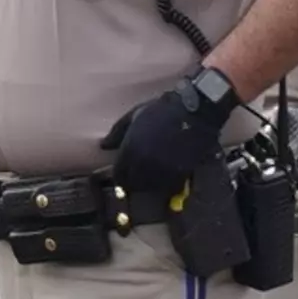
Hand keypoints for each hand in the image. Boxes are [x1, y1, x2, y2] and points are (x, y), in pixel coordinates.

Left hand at [101, 77, 234, 192]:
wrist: (193, 112)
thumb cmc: (161, 111)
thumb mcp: (134, 116)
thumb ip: (117, 133)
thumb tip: (103, 146)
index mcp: (130, 149)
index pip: (119, 174)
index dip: (121, 174)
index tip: (125, 172)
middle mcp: (143, 163)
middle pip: (133, 184)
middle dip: (133, 181)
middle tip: (138, 175)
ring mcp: (161, 170)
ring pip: (149, 187)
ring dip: (149, 184)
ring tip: (152, 175)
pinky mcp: (179, 174)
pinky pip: (167, 186)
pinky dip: (165, 184)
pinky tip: (166, 175)